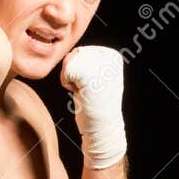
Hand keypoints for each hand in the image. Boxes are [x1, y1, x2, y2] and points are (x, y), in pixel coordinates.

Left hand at [61, 46, 126, 169]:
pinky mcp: (88, 74)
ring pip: (69, 61)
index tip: (92, 86)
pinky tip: (80, 94)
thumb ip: (88, 59)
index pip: (82, 51)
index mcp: (113, 56)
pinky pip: (65, 71)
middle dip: (74, 74)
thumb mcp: (97, 76)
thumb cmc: (95, 104)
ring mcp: (100, 65)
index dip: (80, 71)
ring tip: (85, 92)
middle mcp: (109, 57)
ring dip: (70, 79)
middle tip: (87, 90)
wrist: (102, 127)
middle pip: (74, 54)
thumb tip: (72, 52)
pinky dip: (66, 84)